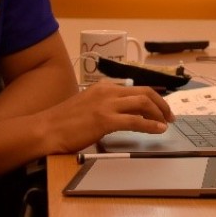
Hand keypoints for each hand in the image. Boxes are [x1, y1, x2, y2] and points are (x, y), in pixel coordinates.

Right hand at [40, 83, 174, 153]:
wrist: (45, 129)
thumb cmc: (62, 122)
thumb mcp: (86, 105)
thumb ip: (103, 105)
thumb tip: (121, 113)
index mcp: (103, 87)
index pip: (134, 89)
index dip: (151, 98)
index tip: (160, 108)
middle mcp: (107, 91)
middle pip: (144, 92)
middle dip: (161, 103)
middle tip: (170, 115)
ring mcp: (107, 105)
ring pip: (143, 103)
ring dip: (159, 113)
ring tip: (167, 122)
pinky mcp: (106, 120)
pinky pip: (136, 121)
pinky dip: (151, 125)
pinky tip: (158, 130)